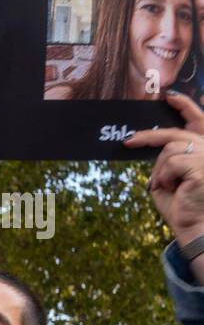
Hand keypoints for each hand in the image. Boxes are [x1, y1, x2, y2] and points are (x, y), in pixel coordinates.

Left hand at [125, 92, 203, 246]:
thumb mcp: (168, 177)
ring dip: (160, 169)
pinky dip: (164, 176)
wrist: (194, 227)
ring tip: (167, 185)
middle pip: (176, 134)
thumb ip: (166, 159)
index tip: (168, 97)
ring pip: (170, 149)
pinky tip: (173, 188)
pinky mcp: (203, 166)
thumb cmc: (181, 205)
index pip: (198, 121)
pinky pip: (171, 162)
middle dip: (150, 136)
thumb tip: (151, 144)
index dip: (185, 106)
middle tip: (128, 141)